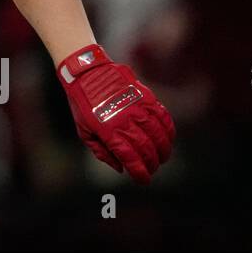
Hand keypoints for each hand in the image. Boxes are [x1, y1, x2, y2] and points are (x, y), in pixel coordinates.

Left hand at [56, 44, 174, 182]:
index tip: (144, 180)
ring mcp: (137, 107)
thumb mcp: (83, 130)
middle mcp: (125, 120)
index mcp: (108, 131)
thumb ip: (101, 151)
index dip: (140, 172)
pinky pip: (163, 116)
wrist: (86, 72)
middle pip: (146, 148)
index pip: (130, 157)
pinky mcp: (145, 96)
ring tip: (162, 157)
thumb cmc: (82, 103)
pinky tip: (169, 138)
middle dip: (152, 163)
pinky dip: (169, 130)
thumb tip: (120, 168)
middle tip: (153, 169)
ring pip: (158, 134)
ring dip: (164, 149)